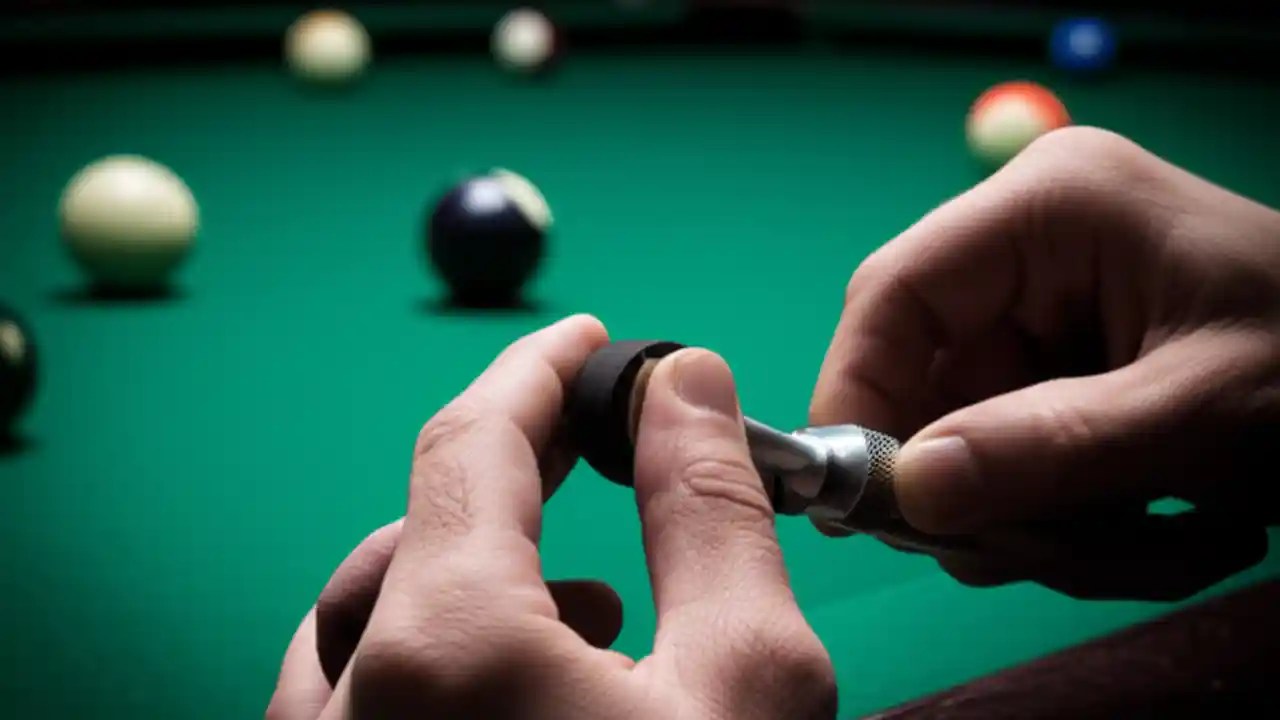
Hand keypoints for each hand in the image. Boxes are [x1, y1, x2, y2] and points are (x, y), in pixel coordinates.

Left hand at [267, 315, 835, 719]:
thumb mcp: (746, 679)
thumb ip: (709, 514)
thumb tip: (683, 383)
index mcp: (443, 646)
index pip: (471, 446)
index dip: (538, 373)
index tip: (590, 338)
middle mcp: (346, 707)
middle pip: (411, 530)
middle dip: (518, 475)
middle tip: (603, 451)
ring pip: (368, 620)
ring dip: (477, 577)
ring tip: (594, 601)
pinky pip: (349, 698)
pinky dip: (433, 658)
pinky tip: (526, 688)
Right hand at [810, 126, 1279, 600]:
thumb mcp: (1201, 410)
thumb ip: (1054, 447)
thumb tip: (909, 492)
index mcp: (1049, 207)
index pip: (894, 294)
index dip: (857, 396)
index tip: (862, 504)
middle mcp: (1029, 249)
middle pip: (925, 377)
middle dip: (968, 482)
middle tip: (1025, 554)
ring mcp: (1044, 311)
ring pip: (964, 435)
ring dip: (1029, 515)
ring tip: (1136, 545)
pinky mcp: (1061, 367)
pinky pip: (1012, 454)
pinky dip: (1060, 515)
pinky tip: (1141, 531)